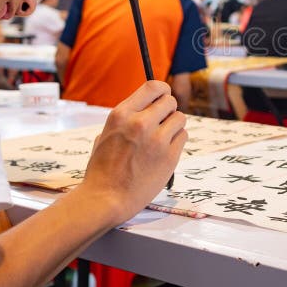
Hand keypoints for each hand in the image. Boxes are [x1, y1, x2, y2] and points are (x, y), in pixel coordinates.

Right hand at [79, 81, 186, 224]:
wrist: (105, 199)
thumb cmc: (103, 169)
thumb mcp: (106, 134)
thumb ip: (128, 119)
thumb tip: (149, 107)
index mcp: (121, 115)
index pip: (153, 86)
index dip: (162, 91)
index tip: (162, 97)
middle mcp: (140, 123)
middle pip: (170, 101)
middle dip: (168, 110)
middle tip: (162, 122)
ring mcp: (156, 139)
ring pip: (180, 118)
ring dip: (174, 126)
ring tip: (162, 138)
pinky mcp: (169, 156)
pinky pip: (183, 136)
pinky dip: (177, 141)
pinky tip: (165, 150)